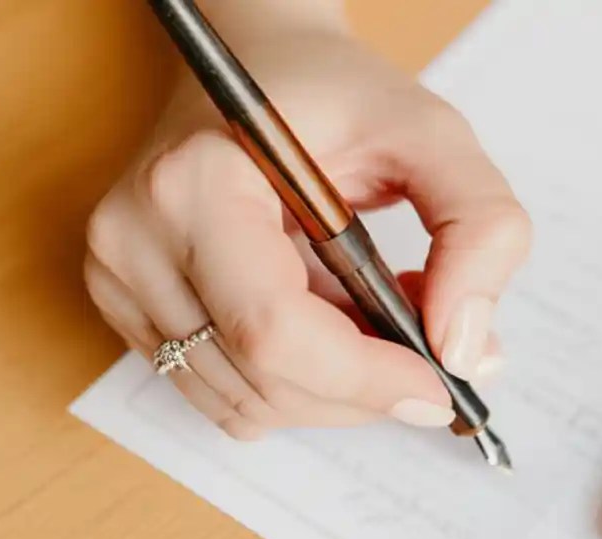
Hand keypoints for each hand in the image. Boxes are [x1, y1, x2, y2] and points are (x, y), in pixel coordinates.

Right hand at [84, 11, 528, 438]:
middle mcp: (134, 236)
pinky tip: (333, 324)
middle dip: (362, 392)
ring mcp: (120, 279)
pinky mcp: (129, 309)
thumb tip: (466, 350)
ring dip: (334, 391)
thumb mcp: (436, 137)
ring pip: (245, 405)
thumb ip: (481, 231)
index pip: (273, 328)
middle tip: (429, 353)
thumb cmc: (339, 95)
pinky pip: (227, 396)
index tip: (439, 386)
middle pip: (260, 381)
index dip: (365, 379)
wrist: (263, 70)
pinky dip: (297, 384)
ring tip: (380, 319)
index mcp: (194, 182)